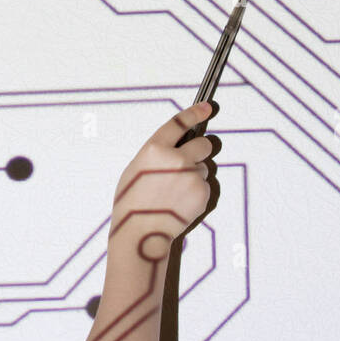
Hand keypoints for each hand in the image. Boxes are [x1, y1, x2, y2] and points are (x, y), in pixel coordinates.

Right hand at [112, 101, 215, 247]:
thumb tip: (173, 146)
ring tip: (174, 194)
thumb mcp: (134, 171)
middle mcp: (176, 158)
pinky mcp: (202, 192)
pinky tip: (180, 203)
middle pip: (203, 144)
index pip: (179, 123)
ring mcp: (191, 175)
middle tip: (189, 163)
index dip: (195, 112)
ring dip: (194, 176)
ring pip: (203, 168)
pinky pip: (205, 186)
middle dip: (200, 150)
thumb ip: (155, 154)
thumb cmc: (132, 204)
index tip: (207, 107)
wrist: (141, 233)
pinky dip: (196, 193)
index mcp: (154, 149)